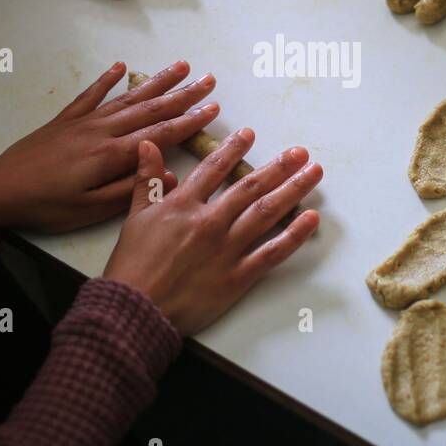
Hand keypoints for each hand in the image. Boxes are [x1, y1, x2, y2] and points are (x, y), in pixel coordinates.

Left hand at [0, 61, 220, 231]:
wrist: (0, 189)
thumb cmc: (47, 205)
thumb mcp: (91, 209)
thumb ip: (132, 191)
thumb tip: (173, 177)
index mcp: (112, 155)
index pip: (160, 134)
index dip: (189, 121)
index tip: (213, 108)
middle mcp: (102, 131)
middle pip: (150, 108)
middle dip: (183, 94)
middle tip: (209, 80)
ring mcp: (83, 122)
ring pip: (127, 97)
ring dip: (156, 81)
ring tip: (180, 66)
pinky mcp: (66, 120)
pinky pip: (92, 94)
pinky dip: (108, 79)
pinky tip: (122, 67)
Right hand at [104, 132, 322, 335]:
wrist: (135, 310)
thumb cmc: (131, 267)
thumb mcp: (133, 217)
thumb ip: (146, 180)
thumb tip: (148, 146)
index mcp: (183, 205)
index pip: (214, 168)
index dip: (233, 149)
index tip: (250, 134)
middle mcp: (210, 222)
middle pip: (250, 186)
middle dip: (278, 166)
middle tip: (300, 152)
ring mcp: (227, 249)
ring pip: (267, 212)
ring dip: (293, 189)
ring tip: (313, 173)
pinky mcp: (237, 277)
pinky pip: (272, 252)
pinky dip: (295, 234)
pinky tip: (311, 219)